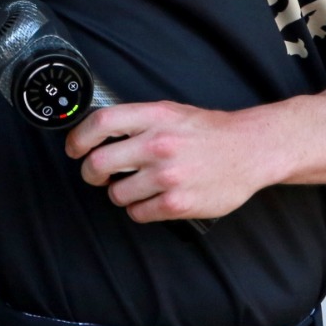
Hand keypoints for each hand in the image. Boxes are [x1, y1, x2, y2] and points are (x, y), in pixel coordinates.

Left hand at [65, 101, 268, 224]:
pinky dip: (139, 209)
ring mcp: (167, 176)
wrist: (251, 150)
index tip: (74, 149)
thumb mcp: (172, 112)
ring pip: (116, 194)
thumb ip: (138, 120)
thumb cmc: (209, 132)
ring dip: (119, 193)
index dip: (78, 138)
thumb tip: (99, 132)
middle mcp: (158, 145)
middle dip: (91, 173)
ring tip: (136, 186)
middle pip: (99, 163)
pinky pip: (138, 213)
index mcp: (155, 117)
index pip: (100, 123)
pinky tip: (152, 199)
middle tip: (97, 174)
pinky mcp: (177, 204)